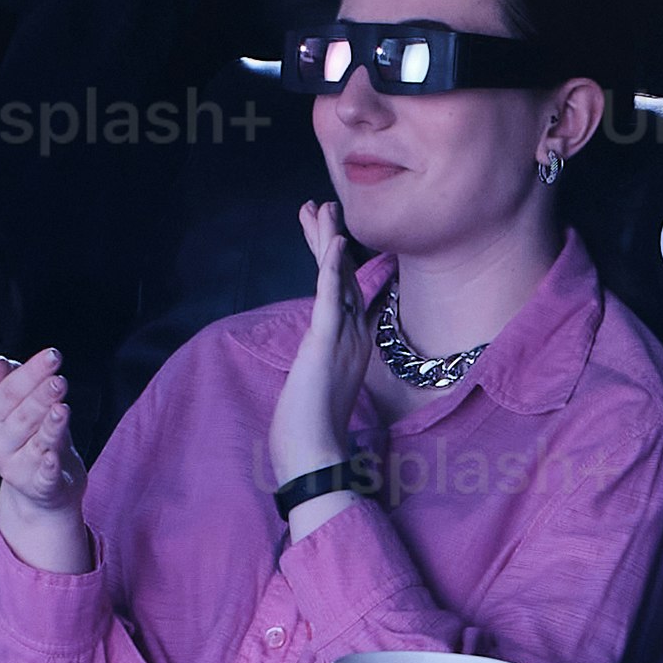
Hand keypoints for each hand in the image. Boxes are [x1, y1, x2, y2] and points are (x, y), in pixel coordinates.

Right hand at [0, 341, 86, 541]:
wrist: (38, 487)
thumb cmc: (30, 434)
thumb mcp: (17, 405)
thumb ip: (6, 381)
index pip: (8, 392)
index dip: (30, 373)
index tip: (53, 355)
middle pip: (22, 417)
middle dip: (40, 397)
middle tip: (59, 381)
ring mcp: (17, 468)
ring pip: (36, 444)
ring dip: (49, 427)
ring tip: (62, 409)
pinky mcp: (39, 487)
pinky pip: (43, 478)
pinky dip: (48, 468)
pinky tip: (53, 458)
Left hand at [268, 195, 371, 481]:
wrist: (313, 456)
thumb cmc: (311, 433)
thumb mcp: (314, 393)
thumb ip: (320, 374)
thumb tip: (316, 369)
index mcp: (346, 345)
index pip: (340, 293)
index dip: (333, 261)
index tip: (325, 232)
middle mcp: (350, 337)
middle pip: (340, 277)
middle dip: (328, 240)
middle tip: (320, 205)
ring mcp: (342, 338)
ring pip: (337, 279)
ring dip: (329, 241)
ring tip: (323, 208)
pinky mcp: (329, 343)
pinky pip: (332, 297)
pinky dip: (333, 269)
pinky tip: (334, 242)